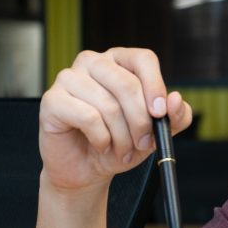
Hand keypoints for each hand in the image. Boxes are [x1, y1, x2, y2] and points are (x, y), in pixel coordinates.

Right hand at [39, 48, 192, 192]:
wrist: (88, 168)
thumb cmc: (122, 142)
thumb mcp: (158, 132)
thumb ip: (176, 116)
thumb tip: (175, 99)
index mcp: (120, 61)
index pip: (143, 59)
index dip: (155, 86)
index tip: (160, 113)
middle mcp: (93, 62)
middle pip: (126, 83)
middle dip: (141, 120)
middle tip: (146, 143)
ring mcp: (69, 78)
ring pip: (108, 104)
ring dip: (123, 136)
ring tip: (123, 150)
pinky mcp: (52, 100)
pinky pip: (87, 117)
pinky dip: (102, 138)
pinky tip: (102, 145)